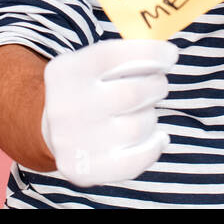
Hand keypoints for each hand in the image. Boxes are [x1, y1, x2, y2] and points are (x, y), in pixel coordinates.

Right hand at [40, 38, 179, 187]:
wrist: (53, 130)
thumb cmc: (87, 90)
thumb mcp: (93, 64)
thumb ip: (126, 55)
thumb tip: (166, 53)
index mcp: (66, 72)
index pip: (112, 56)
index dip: (150, 53)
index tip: (170, 55)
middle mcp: (66, 107)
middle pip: (133, 94)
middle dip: (156, 86)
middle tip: (158, 84)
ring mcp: (73, 143)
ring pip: (139, 127)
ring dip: (151, 116)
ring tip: (143, 112)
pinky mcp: (84, 171)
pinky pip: (135, 161)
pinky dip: (154, 146)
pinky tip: (157, 137)